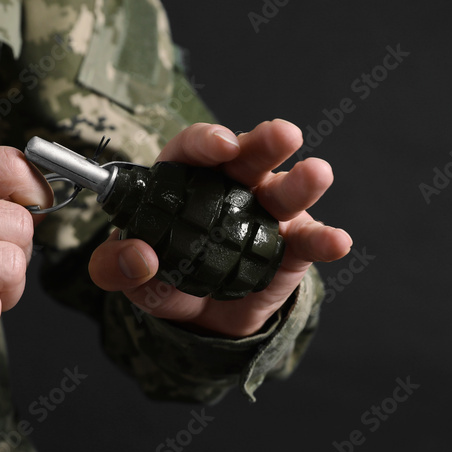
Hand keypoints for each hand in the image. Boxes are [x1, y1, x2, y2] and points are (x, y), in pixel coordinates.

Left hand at [88, 121, 351, 337]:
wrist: (200, 317)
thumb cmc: (164, 278)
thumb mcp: (130, 275)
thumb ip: (114, 266)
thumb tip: (137, 256)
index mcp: (185, 180)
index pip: (195, 149)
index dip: (208, 141)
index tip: (221, 145)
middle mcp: (231, 187)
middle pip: (249, 155)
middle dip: (267, 141)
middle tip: (283, 135)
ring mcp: (266, 214)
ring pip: (286, 190)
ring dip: (303, 181)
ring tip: (317, 173)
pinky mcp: (291, 247)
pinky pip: (309, 241)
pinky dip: (323, 240)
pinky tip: (336, 242)